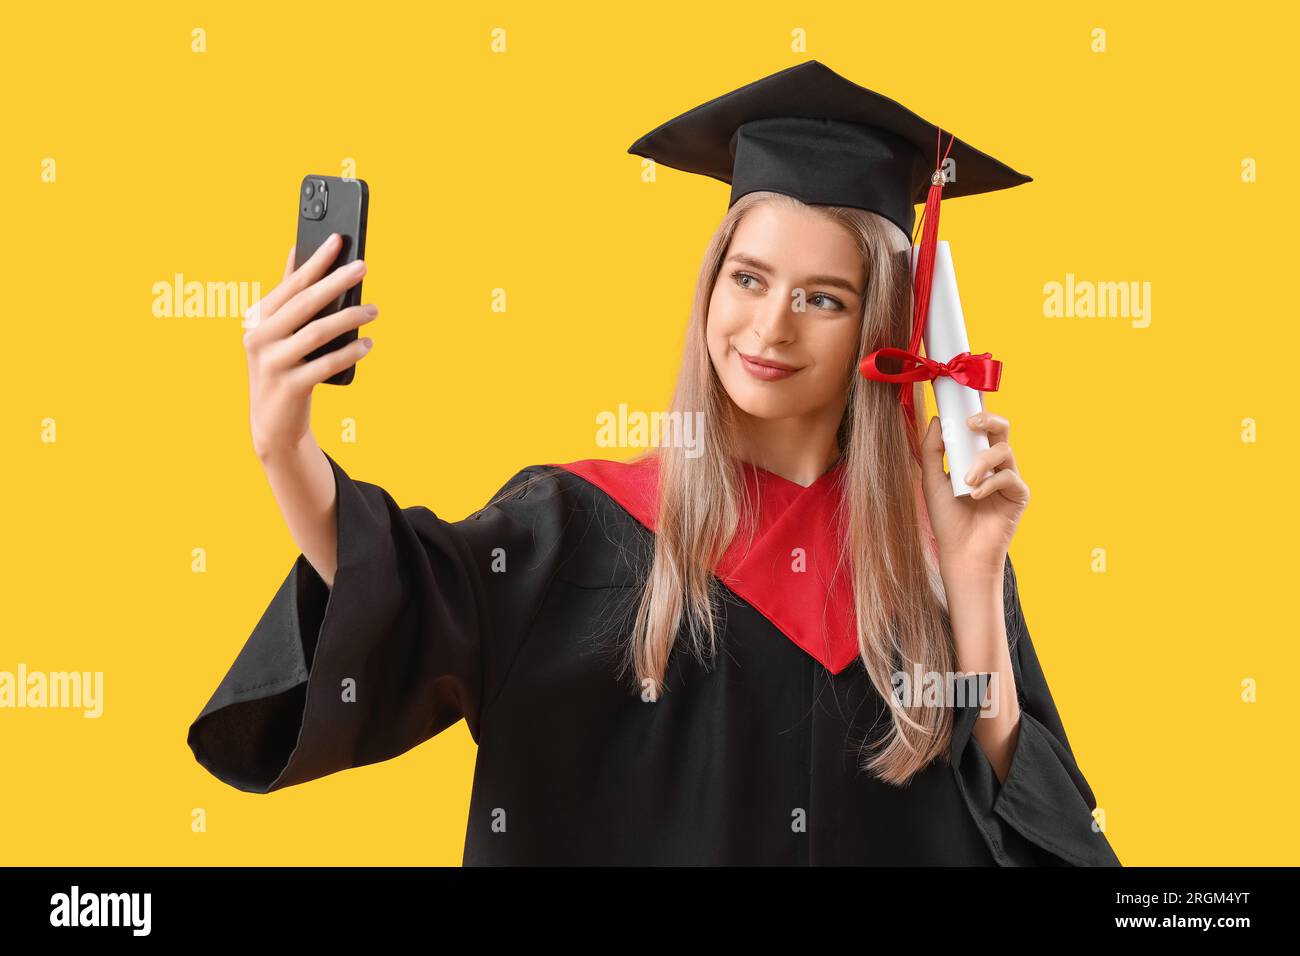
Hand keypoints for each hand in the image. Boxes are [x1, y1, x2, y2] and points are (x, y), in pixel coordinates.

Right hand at [242, 233, 377, 459]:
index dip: (315, 262)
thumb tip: (297, 251)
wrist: (272, 423)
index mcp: (258, 319)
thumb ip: (287, 295)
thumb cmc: (282, 367)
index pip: (291, 284)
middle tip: (363, 267)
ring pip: (317, 333)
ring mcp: (273, 363)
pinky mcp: (290, 387)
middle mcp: (260, 338)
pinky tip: (367, 343)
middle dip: (336, 282)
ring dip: (349, 318)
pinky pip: (325, 364)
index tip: (337, 240)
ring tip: (373, 310)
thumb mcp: (278, 331)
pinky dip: (349, 352)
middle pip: (305, 304)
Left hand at [919, 411, 1029, 581]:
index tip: (960, 408)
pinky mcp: (1019, 494)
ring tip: (967, 480)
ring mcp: (1008, 478)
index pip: (980, 428)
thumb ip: (933, 450)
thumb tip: (937, 420)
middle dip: (989, 420)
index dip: (975, 414)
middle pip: (1001, 429)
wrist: (960, 552)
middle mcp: (994, 465)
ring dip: (982, 461)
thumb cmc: (947, 518)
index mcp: (975, 458)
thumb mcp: (932, 480)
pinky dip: (991, 483)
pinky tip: (976, 496)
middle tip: (971, 423)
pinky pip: (1009, 476)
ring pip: (1004, 450)